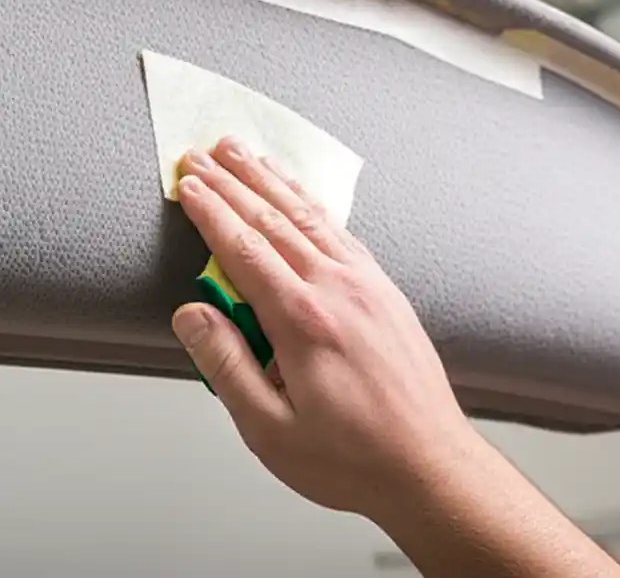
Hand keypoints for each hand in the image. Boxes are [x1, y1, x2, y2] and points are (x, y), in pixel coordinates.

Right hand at [170, 138, 619, 577]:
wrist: (430, 466)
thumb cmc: (353, 458)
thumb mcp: (269, 428)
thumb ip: (225, 365)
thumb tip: (191, 316)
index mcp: (303, 322)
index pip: (243, 249)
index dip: (211, 212)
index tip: (188, 185)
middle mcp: (337, 291)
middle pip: (273, 220)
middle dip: (233, 183)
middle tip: (202, 155)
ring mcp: (367, 286)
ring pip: (309, 217)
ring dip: (271, 181)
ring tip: (243, 153)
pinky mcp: (385, 292)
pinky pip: (341, 232)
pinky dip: (312, 204)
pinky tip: (299, 194)